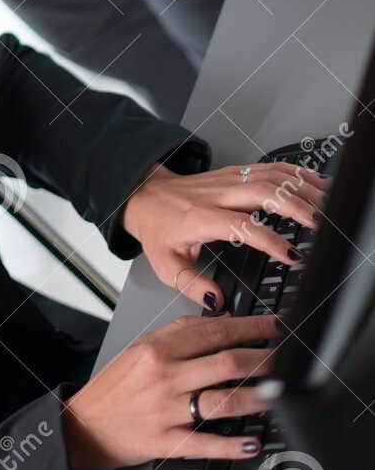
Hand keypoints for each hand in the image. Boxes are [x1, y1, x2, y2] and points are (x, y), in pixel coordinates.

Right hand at [62, 311, 281, 469]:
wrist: (87, 425)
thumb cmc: (115, 386)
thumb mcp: (140, 348)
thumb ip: (179, 334)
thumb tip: (220, 321)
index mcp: (158, 348)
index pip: (215, 332)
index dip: (252, 328)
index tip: (276, 327)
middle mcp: (164, 377)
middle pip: (226, 363)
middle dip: (265, 358)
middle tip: (289, 357)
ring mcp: (167, 411)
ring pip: (222, 401)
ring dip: (258, 397)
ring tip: (281, 394)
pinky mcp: (167, 442)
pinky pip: (205, 443)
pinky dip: (231, 445)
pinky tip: (252, 443)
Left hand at [120, 160, 329, 311]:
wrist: (145, 196)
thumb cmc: (157, 229)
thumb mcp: (164, 264)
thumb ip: (191, 285)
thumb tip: (216, 301)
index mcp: (200, 218)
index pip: (241, 225)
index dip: (269, 240)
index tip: (291, 256)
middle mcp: (216, 195)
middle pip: (261, 192)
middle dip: (294, 205)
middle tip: (319, 224)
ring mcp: (225, 180)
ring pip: (267, 175)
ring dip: (298, 186)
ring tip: (324, 203)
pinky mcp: (233, 174)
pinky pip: (267, 167)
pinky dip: (293, 172)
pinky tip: (311, 182)